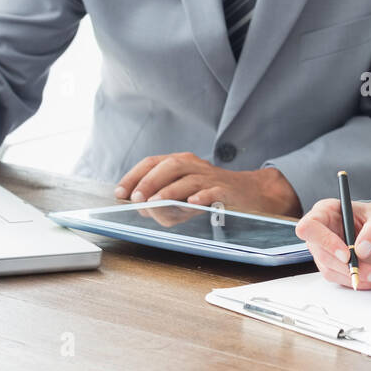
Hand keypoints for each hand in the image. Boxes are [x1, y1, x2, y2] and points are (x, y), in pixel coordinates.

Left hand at [114, 152, 301, 216]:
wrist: (251, 194)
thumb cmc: (212, 195)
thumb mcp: (184, 197)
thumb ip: (164, 202)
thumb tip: (144, 208)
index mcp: (181, 163)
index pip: (152, 162)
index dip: (134, 176)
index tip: (120, 193)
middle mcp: (194, 166)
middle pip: (169, 165)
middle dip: (149, 181)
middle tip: (137, 198)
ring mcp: (211, 177)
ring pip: (188, 178)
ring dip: (170, 191)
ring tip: (155, 203)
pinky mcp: (227, 190)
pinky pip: (214, 191)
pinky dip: (203, 196)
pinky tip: (193, 203)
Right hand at [295, 199, 370, 289]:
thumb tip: (361, 249)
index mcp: (326, 211)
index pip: (310, 226)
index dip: (324, 241)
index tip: (346, 254)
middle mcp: (321, 231)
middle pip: (320, 253)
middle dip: (346, 266)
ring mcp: (325, 251)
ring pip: (330, 270)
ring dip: (355, 276)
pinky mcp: (334, 267)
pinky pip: (340, 279)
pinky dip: (359, 281)